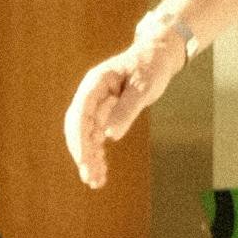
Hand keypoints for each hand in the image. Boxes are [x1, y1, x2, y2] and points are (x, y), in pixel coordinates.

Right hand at [63, 28, 172, 187]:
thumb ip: (127, 108)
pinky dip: (98, 153)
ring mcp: (96, 105)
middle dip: (83, 153)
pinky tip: (102, 172)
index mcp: (96, 82)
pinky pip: (96, 136)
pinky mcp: (105, 113)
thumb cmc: (151, 65)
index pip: (80, 112)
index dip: (79, 138)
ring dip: (89, 158)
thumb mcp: (143, 85)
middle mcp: (91, 94)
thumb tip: (110, 136)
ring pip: (86, 135)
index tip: (83, 160)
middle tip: (91, 179)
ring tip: (96, 182)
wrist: (158, 55)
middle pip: (79, 127)